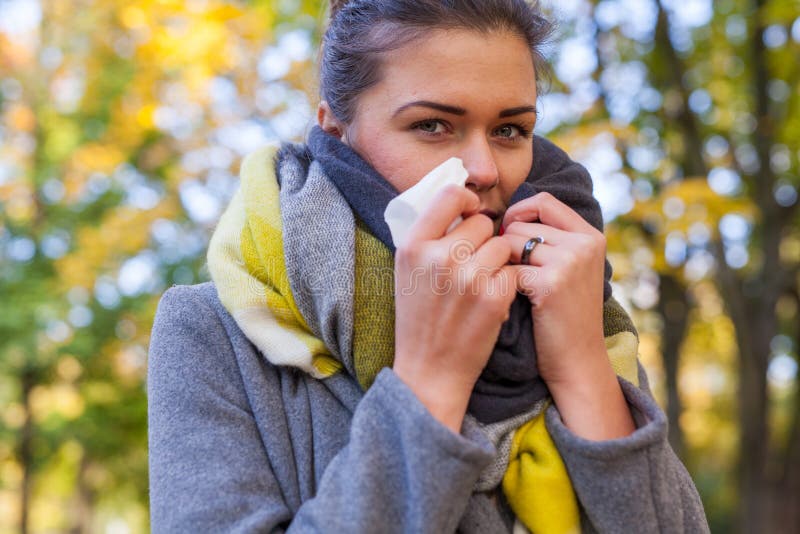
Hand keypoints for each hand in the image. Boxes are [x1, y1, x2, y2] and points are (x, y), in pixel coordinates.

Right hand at [393, 185, 519, 432]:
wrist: (429, 370)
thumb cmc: (419, 318)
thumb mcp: (407, 271)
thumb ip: (428, 236)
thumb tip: (459, 200)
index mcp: (413, 245)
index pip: (450, 195)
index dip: (467, 200)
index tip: (471, 212)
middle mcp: (439, 257)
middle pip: (482, 223)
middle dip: (484, 240)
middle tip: (474, 264)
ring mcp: (467, 277)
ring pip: (502, 246)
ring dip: (499, 262)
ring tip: (482, 284)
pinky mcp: (493, 298)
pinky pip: (513, 271)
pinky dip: (507, 284)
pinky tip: (491, 301)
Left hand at [500, 192, 634, 439]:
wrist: (576, 362)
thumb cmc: (563, 316)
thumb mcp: (569, 270)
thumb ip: (551, 239)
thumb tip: (505, 215)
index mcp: (590, 235)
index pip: (544, 201)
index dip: (517, 212)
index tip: (505, 232)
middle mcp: (584, 243)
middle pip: (522, 223)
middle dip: (505, 246)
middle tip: (508, 273)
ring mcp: (570, 261)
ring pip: (510, 243)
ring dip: (501, 264)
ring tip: (511, 288)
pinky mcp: (551, 282)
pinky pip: (507, 268)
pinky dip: (501, 284)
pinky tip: (509, 301)